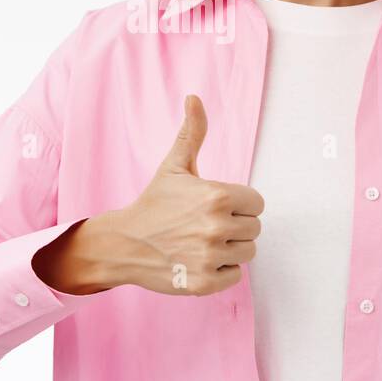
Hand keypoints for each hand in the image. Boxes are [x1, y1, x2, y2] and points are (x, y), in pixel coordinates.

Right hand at [105, 94, 263, 295]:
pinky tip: (198, 261)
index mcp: (217, 196)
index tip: (215, 206)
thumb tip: (194, 97)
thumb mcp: (174, 166)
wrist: (124, 243)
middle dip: (235, 227)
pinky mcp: (204, 283)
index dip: (239, 204)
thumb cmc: (154, 203)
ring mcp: (209, 257)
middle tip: (205, 225)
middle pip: (255, 229)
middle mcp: (216, 227)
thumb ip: (192, 132)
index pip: (257, 204)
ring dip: (229, 249)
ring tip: (201, 242)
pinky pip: (235, 276)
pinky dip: (220, 272)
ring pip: (247, 253)